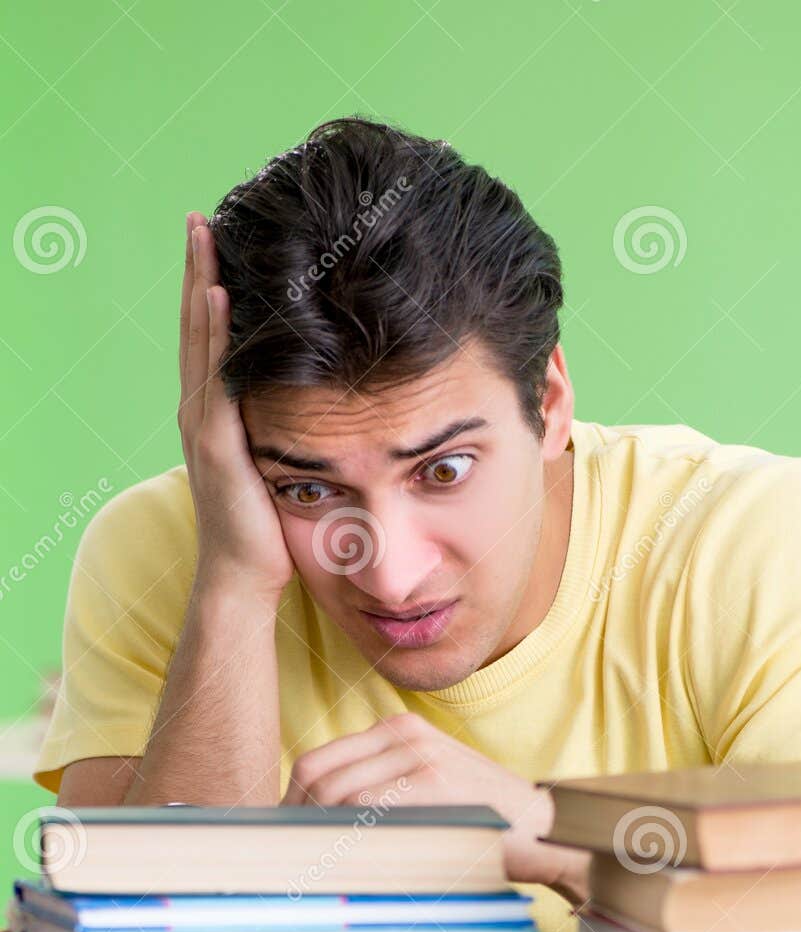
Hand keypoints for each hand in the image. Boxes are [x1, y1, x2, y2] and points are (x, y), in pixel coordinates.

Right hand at [179, 212, 293, 601]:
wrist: (248, 575)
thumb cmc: (273, 525)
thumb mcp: (286, 461)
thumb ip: (295, 426)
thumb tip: (334, 397)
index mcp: (219, 412)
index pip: (213, 338)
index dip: (211, 290)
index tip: (219, 243)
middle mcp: (202, 410)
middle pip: (198, 326)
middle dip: (199, 271)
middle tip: (202, 219)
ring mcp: (204, 425)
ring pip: (200, 342)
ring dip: (201, 287)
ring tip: (204, 238)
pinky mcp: (217, 443)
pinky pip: (216, 379)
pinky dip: (216, 336)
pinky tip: (220, 298)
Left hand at [283, 713, 590, 897]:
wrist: (546, 829)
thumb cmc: (484, 821)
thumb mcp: (430, 787)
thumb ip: (381, 789)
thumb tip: (311, 821)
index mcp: (400, 729)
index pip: (316, 762)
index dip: (290, 803)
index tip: (286, 840)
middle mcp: (405, 732)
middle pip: (315, 774)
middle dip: (293, 819)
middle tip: (290, 858)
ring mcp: (420, 754)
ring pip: (334, 793)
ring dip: (318, 832)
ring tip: (317, 864)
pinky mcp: (432, 781)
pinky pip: (364, 808)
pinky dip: (346, 836)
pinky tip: (349, 861)